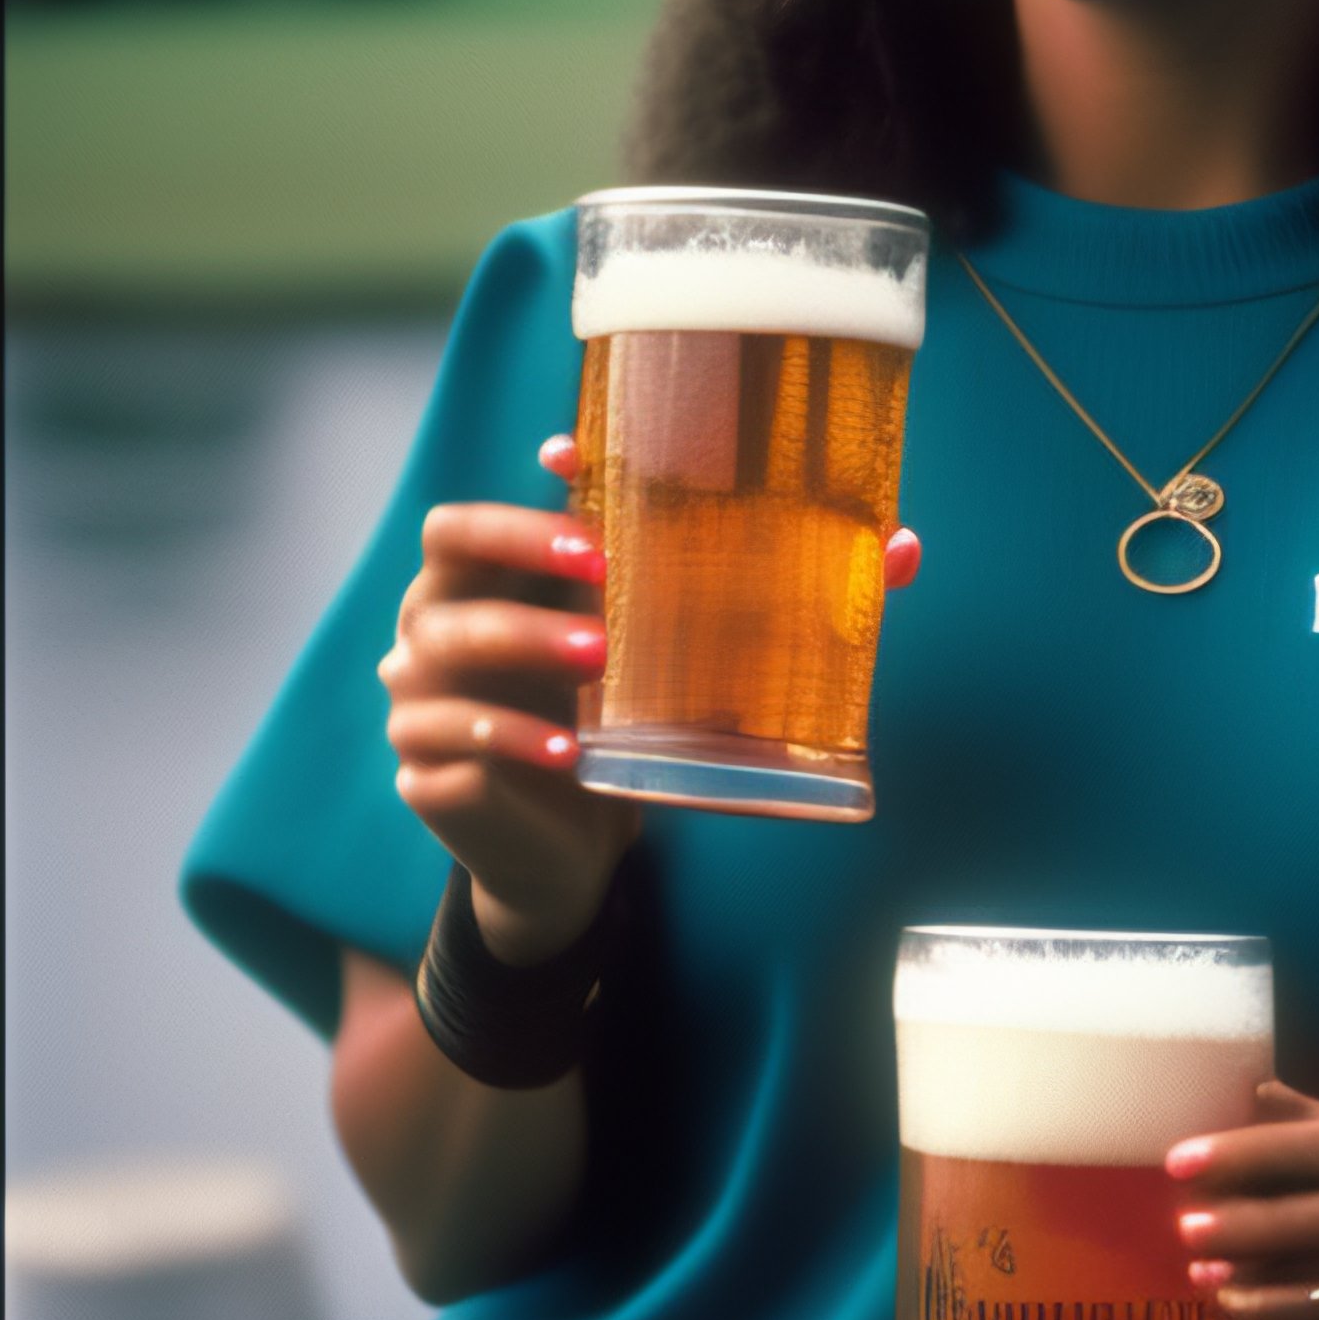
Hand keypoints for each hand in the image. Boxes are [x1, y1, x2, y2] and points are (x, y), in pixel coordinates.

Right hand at [379, 438, 925, 963]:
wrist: (573, 857)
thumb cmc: (623, 734)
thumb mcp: (681, 665)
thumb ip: (771, 601)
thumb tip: (901, 548)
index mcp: (495, 582)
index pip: (481, 509)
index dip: (524, 482)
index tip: (574, 462)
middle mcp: (442, 621)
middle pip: (446, 543)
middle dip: (518, 544)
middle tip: (602, 570)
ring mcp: (417, 694)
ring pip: (441, 644)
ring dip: (522, 642)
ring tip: (599, 662)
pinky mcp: (421, 767)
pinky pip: (446, 738)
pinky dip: (509, 739)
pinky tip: (569, 753)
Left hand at [1165, 1081, 1318, 1319]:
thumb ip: (1295, 1115)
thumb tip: (1244, 1085)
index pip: (1293, 1151)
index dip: (1232, 1156)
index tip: (1175, 1164)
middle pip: (1301, 1228)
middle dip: (1237, 1231)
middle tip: (1185, 1232)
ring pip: (1313, 1300)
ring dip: (1254, 1300)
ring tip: (1206, 1289)